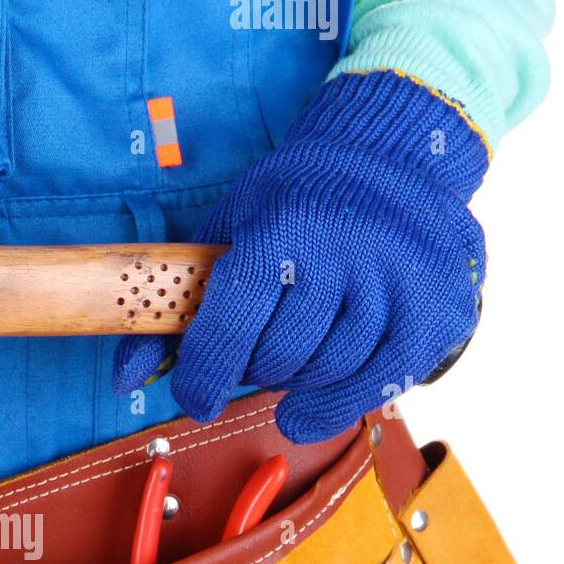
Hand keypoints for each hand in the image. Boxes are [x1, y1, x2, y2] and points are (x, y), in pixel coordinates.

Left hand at [114, 71, 488, 442]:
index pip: (231, 324)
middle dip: (253, 367)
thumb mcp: (227, 231)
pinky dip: (335, 405)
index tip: (195, 396)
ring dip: (295, 380)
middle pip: (278, 357)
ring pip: (325, 373)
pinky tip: (308, 406)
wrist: (390, 157)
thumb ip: (174, 301)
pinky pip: (378, 384)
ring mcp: (397, 283)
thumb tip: (126, 377)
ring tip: (291, 355)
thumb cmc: (296, 200)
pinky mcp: (437, 311)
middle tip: (256, 351)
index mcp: (284, 228)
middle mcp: (346, 253)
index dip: (203, 374)